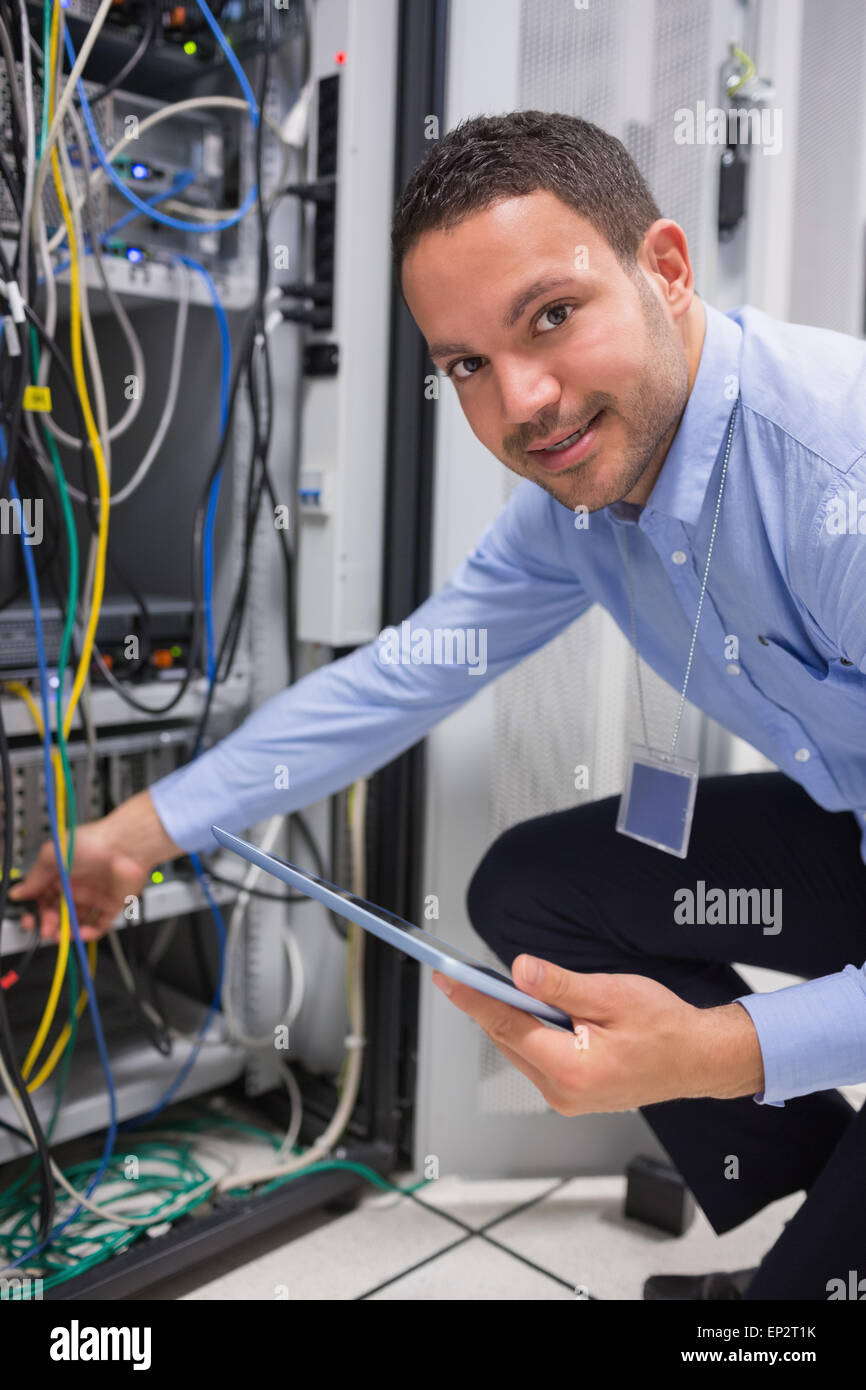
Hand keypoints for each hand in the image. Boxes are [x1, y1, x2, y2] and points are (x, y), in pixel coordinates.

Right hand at [7, 819, 150, 942]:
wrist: (126, 844)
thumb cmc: (93, 842)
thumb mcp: (54, 855)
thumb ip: (35, 877)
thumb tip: (19, 892)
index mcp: (61, 874)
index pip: (43, 898)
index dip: (35, 911)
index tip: (30, 920)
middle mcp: (77, 887)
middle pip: (58, 913)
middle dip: (49, 924)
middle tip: (46, 929)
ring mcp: (94, 897)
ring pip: (76, 922)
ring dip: (66, 932)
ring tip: (60, 935)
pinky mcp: (112, 906)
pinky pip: (99, 926)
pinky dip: (89, 934)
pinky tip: (80, 933)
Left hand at [432, 956, 764, 1112]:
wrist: (698, 1059)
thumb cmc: (665, 1028)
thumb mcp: (611, 995)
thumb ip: (559, 986)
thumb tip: (518, 971)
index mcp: (570, 1070)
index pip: (506, 1025)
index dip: (471, 998)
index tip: (445, 978)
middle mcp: (563, 1092)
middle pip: (507, 1039)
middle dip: (487, 1004)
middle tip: (463, 973)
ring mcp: (567, 1098)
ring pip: (519, 1049)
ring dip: (510, 1018)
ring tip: (499, 986)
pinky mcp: (572, 1094)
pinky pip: (536, 1058)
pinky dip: (528, 1032)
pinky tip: (531, 1009)